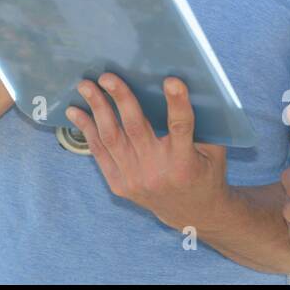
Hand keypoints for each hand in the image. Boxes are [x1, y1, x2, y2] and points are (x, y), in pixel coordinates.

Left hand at [64, 74, 229, 231]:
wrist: (192, 213)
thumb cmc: (205, 172)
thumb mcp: (213, 150)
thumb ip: (200, 123)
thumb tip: (180, 83)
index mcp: (185, 161)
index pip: (181, 127)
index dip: (177, 103)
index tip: (171, 80)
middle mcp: (157, 171)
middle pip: (135, 127)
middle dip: (120, 98)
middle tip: (107, 76)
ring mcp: (135, 179)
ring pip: (111, 137)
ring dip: (96, 108)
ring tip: (85, 86)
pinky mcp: (119, 185)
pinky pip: (99, 152)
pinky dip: (87, 129)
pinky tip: (76, 111)